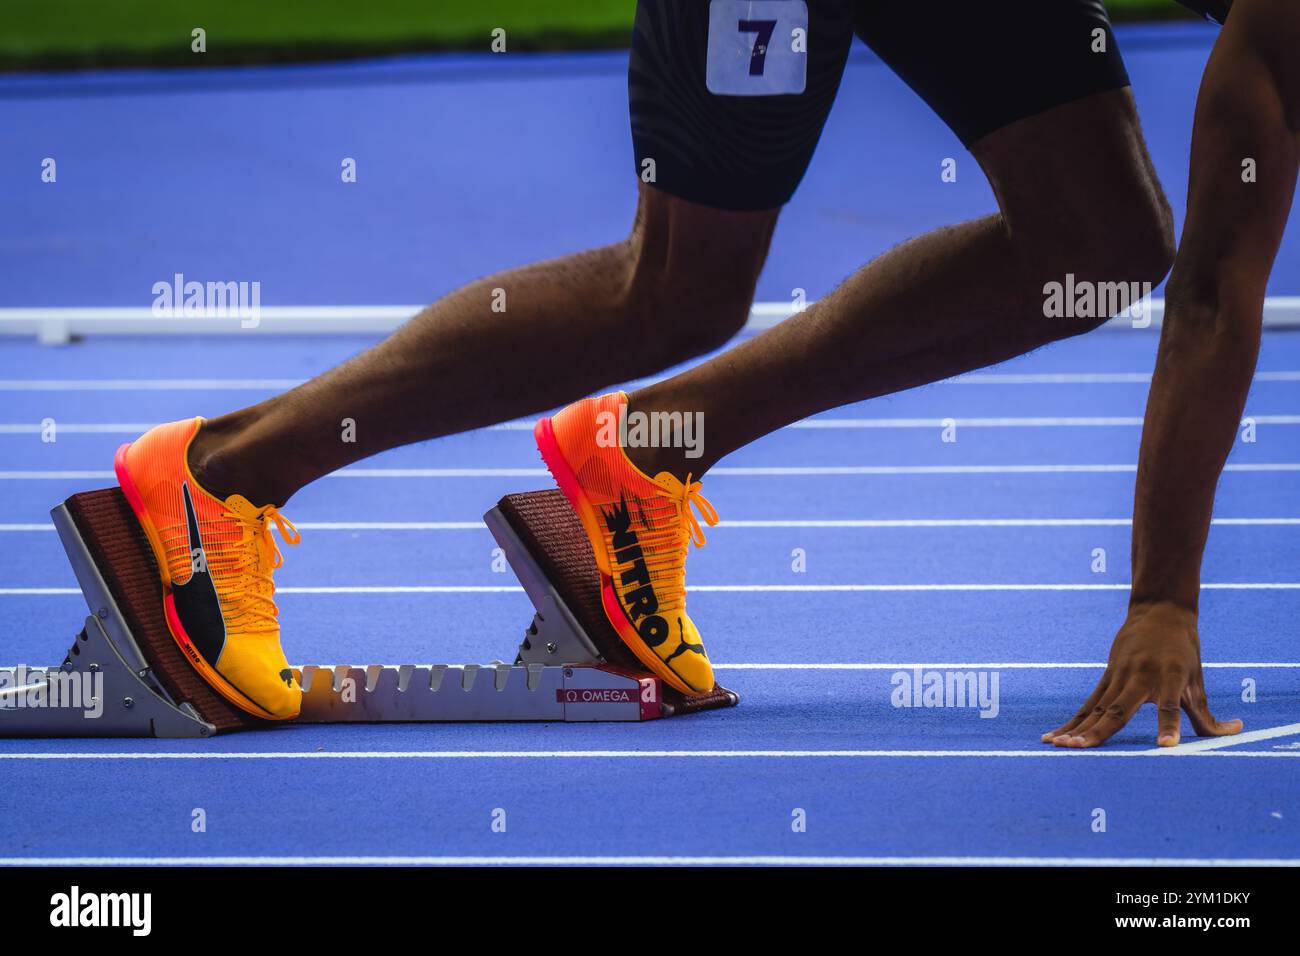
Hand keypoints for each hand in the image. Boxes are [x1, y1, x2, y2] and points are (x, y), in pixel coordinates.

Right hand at [1042, 601, 1242, 748]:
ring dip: (1076, 728)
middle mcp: (1140, 676)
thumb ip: (1206, 714)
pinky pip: (1087, 704)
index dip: (1168, 726)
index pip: (1169, 706)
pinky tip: (1054, 735)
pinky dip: (1072, 721)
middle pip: (1117, 709)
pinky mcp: (1106, 677)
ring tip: (1059, 744)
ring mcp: (1118, 675)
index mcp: (1168, 677)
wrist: (1158, 611)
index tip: (1165, 747)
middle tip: (1079, 748)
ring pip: (1096, 708)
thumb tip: (1235, 732)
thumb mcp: (1196, 681)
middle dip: (1098, 731)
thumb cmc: (1183, 650)